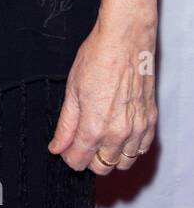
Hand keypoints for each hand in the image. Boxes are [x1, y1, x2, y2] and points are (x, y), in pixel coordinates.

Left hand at [47, 10, 156, 172]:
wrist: (125, 41)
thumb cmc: (97, 59)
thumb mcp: (72, 91)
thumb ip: (65, 125)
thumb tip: (57, 147)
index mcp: (95, 127)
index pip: (79, 161)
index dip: (68, 156)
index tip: (66, 147)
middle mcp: (119, 133)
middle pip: (102, 167)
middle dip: (88, 159)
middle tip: (81, 142)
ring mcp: (138, 129)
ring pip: (124, 162)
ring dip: (110, 156)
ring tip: (100, 139)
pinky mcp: (150, 121)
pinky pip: (142, 149)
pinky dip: (130, 148)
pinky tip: (120, 135)